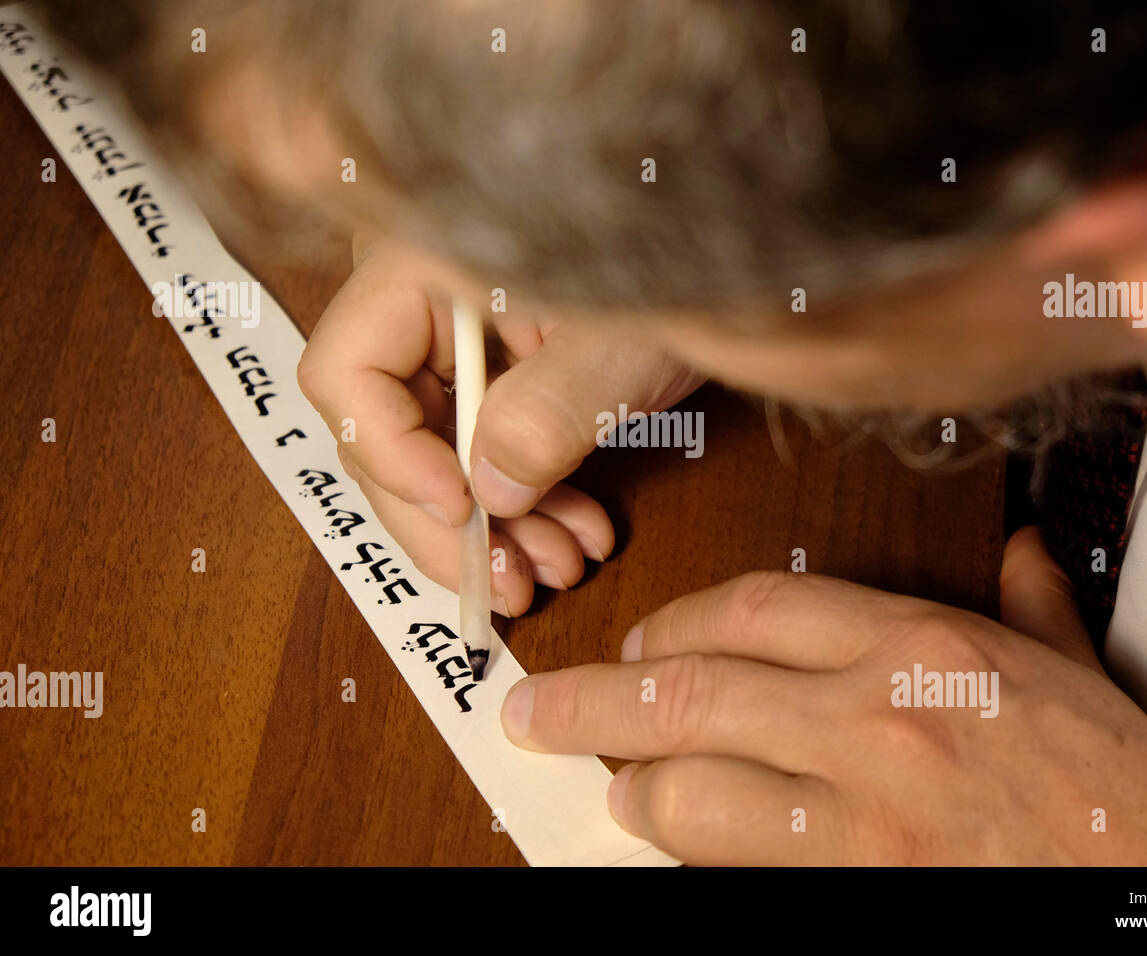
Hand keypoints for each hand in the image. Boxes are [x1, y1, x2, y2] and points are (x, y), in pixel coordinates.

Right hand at [297, 231, 703, 614]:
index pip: (345, 371)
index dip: (391, 454)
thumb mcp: (619, 343)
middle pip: (383, 430)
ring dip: (494, 526)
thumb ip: (547, 412)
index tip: (462, 509)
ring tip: (558, 568)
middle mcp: (421, 304)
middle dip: (450, 520)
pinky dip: (525, 500)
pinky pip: (482, 451)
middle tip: (505, 583)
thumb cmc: (677, 264)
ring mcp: (455, 343)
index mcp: (422, 264)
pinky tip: (576, 534)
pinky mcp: (494, 374)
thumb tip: (489, 493)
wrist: (719, 252)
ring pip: (436, 455)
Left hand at [500, 527, 1146, 862]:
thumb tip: (1022, 555)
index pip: (754, 606)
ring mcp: (859, 811)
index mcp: (923, 643)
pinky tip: (672, 843)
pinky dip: (688, 855)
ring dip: (633, 788)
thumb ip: (1031, 609)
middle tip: (538, 709)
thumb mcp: (1081, 676)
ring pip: (690, 789)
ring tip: (611, 787)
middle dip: (593, 700)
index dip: (674, 621)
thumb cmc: (1128, 797)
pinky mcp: (853, 889)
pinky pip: (733, 866)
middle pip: (689, 688)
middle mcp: (876, 716)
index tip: (641, 639)